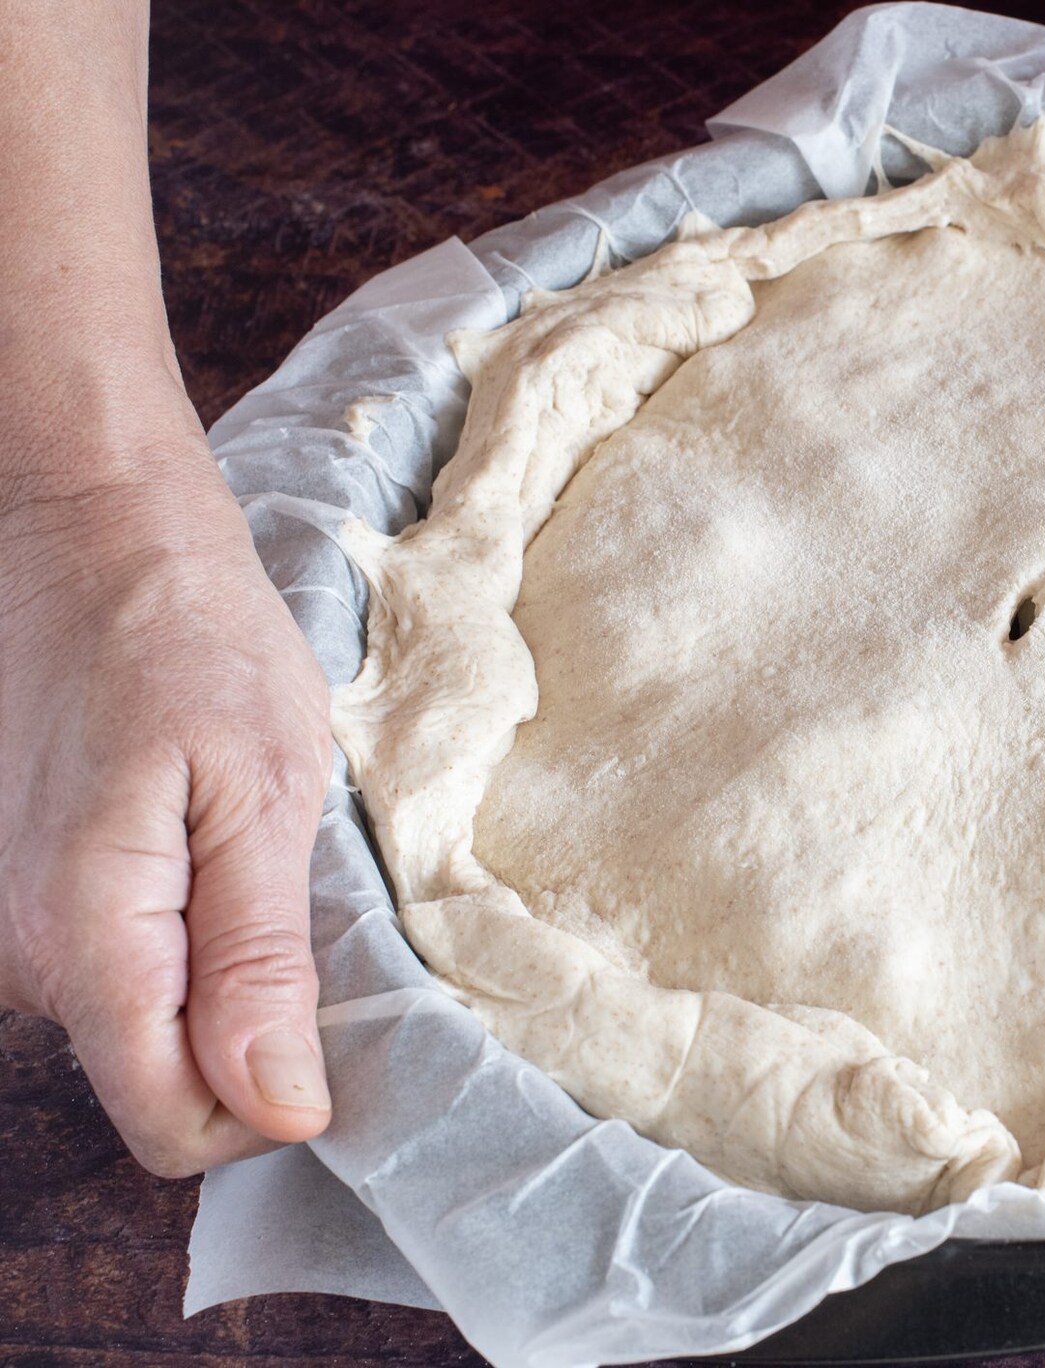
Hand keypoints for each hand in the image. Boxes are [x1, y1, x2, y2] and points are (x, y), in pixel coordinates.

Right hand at [0, 437, 333, 1176]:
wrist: (92, 533)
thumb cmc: (191, 638)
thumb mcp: (264, 791)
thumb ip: (258, 961)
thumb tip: (278, 1108)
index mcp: (88, 943)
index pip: (174, 1126)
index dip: (269, 1101)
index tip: (331, 1010)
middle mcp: (24, 958)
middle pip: (160, 1076)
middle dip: (248, 1022)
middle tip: (296, 890)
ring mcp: (12, 926)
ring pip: (142, 1020)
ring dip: (215, 965)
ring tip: (244, 844)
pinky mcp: (22, 893)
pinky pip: (117, 961)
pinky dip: (178, 925)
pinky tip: (202, 834)